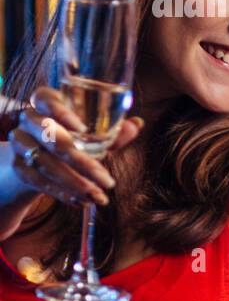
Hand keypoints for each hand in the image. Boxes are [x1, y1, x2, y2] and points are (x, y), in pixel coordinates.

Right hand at [5, 86, 141, 209]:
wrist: (33, 159)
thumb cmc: (70, 139)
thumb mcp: (90, 134)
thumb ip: (112, 131)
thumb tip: (137, 123)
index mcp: (46, 103)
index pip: (45, 98)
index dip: (61, 112)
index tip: (82, 129)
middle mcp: (29, 120)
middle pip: (52, 139)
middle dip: (82, 163)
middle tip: (109, 182)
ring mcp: (21, 143)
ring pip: (46, 164)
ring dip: (76, 184)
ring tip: (99, 198)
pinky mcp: (18, 166)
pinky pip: (39, 181)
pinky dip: (62, 193)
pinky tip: (81, 202)